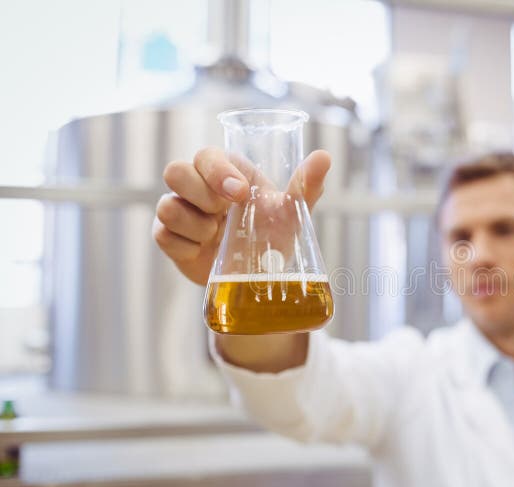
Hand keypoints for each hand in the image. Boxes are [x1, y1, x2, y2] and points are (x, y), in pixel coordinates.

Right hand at [152, 147, 330, 284]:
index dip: (217, 172)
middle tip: (225, 216)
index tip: (239, 194)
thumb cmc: (273, 233)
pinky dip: (187, 247)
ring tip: (218, 237)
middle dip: (201, 197)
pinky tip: (207, 252)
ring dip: (196, 227)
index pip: (205, 155)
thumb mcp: (292, 212)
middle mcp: (197, 186)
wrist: (257, 277)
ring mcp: (181, 211)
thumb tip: (324, 157)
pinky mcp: (169, 238)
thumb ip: (307, 185)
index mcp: (226, 171)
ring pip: (166, 206)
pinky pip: (163, 236)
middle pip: (174, 172)